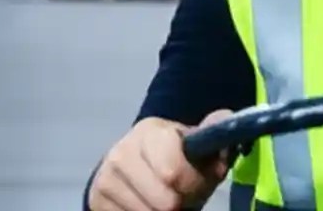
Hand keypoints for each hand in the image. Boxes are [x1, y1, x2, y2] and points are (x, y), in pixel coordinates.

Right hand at [88, 109, 233, 210]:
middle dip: (181, 203)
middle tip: (183, 196)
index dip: (193, 184)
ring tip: (167, 199)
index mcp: (149, 132)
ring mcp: (105, 178)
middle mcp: (121, 152)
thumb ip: (215, 130)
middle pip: (164, 202)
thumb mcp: (197, 142)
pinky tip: (148, 204)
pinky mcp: (96, 200)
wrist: (135, 164)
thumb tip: (226, 120)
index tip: (198, 183)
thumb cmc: (176, 155)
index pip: (173, 172)